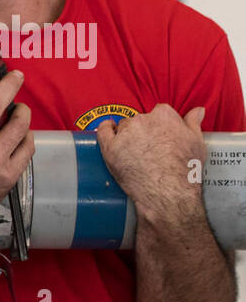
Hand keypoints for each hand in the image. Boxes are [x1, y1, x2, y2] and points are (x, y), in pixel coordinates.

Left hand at [96, 105, 207, 221]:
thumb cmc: (185, 168)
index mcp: (164, 115)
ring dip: (126, 135)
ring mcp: (125, 133)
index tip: (160, 135)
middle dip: (143, 131)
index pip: (159, 112)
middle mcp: (142, 120)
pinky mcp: (110, 148)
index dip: (159, 125)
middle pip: (140, 120)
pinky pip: (102, 132)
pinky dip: (105, 129)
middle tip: (148, 148)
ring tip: (132, 150)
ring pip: (123, 127)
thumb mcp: (197, 142)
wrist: (168, 191)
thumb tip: (198, 110)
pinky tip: (108, 129)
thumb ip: (193, 122)